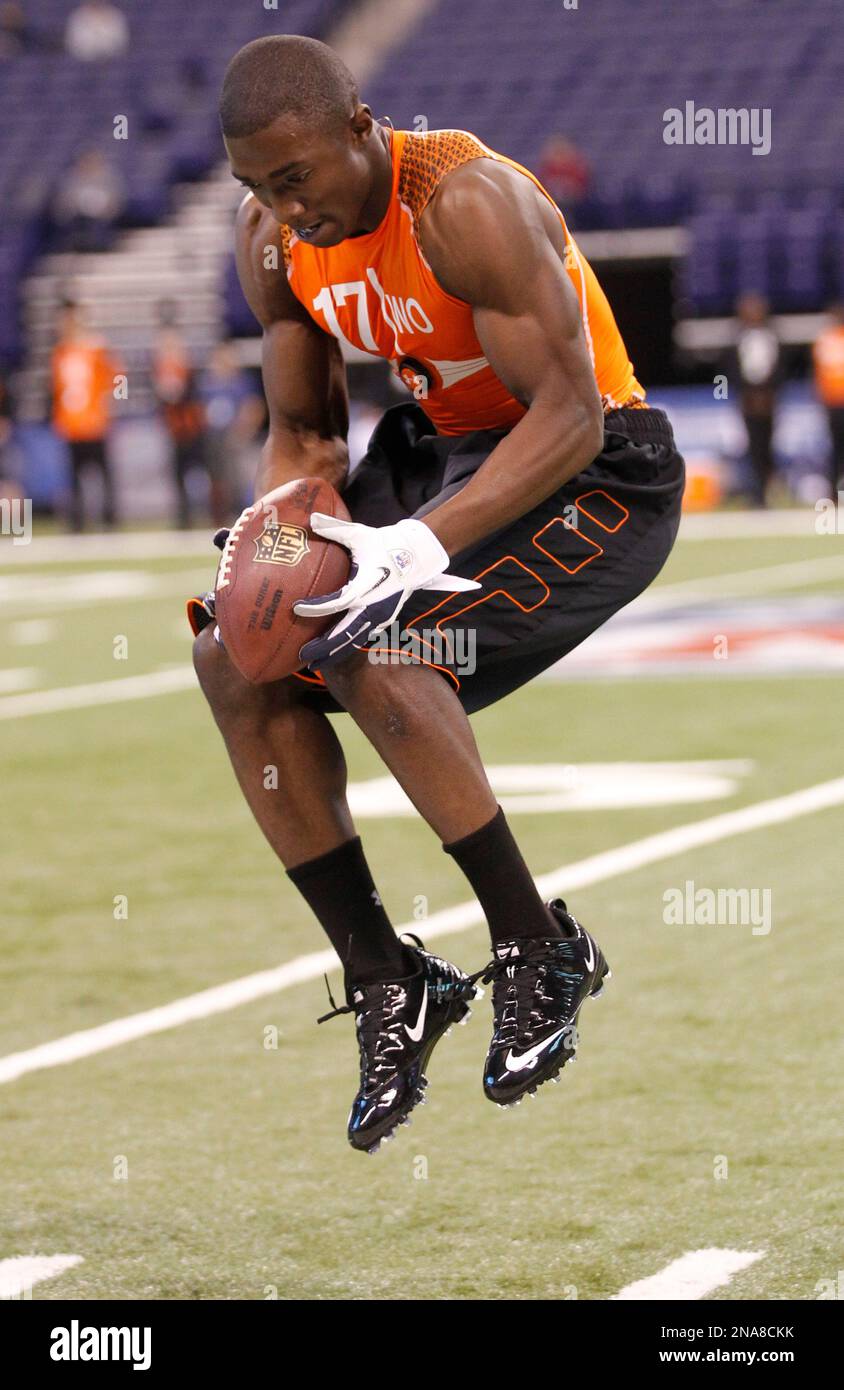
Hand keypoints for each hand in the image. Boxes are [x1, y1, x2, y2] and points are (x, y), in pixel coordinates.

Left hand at [294, 514, 479, 669]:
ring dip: (334, 654)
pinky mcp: (383, 620)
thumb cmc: (385, 544)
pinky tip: (331, 655)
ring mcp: (380, 617)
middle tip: (303, 657)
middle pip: (345, 634)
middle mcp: (373, 607)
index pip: (337, 602)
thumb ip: (335, 528)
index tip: (296, 609)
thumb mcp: (359, 534)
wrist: (416, 556)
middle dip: (324, 647)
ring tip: (313, 665)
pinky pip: (362, 637)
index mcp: (365, 587)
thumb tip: (311, 518)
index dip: (316, 607)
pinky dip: (346, 647)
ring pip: (354, 641)